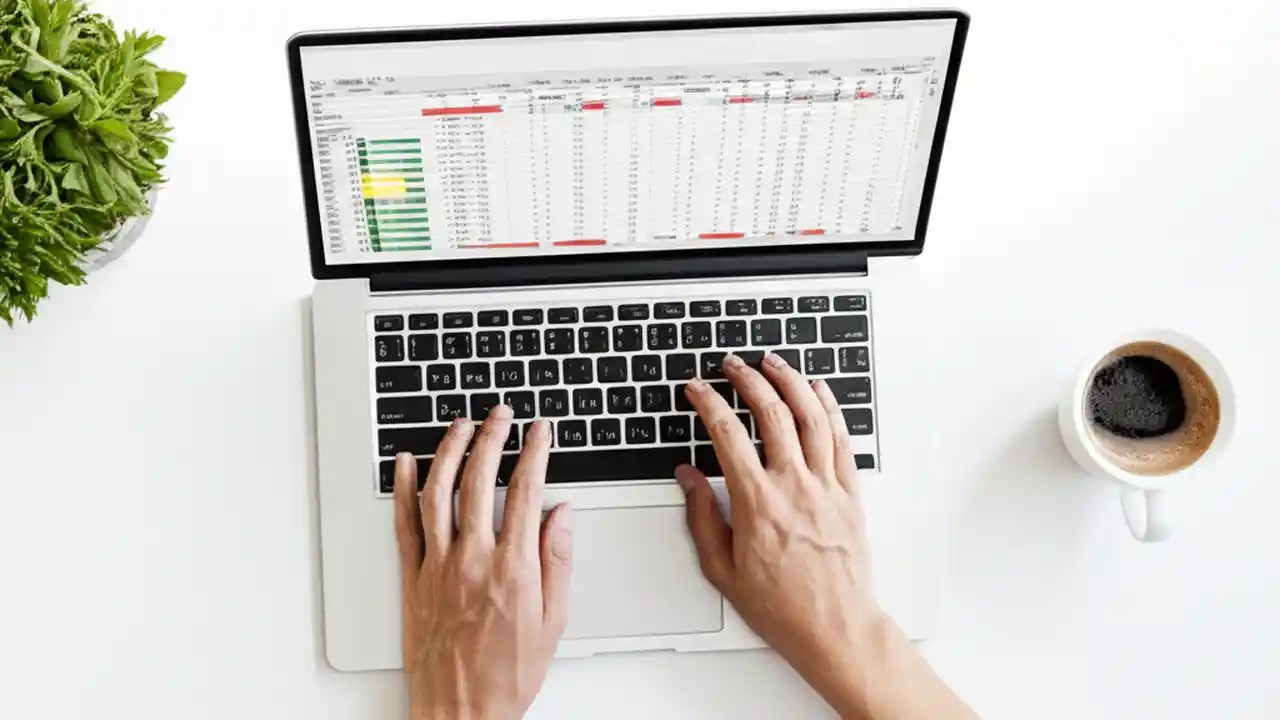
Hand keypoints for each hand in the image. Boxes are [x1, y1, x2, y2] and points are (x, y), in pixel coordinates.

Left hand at [394, 408, 571, 719]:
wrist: (460, 712)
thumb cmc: (508, 675)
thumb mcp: (554, 620)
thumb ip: (558, 561)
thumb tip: (562, 515)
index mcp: (514, 568)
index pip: (526, 492)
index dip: (535, 453)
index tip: (540, 432)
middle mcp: (473, 560)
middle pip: (479, 481)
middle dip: (492, 437)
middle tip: (500, 415)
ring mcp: (438, 567)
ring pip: (438, 493)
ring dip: (449, 451)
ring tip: (460, 425)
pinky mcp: (412, 580)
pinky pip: (405, 525)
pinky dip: (405, 489)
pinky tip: (409, 463)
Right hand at [678, 353, 974, 719]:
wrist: (835, 628)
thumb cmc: (781, 606)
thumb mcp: (722, 569)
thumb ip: (702, 517)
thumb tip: (688, 477)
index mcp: (757, 504)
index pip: (727, 435)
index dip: (708, 404)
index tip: (697, 389)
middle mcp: (794, 486)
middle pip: (771, 414)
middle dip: (748, 380)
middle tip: (733, 366)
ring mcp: (826, 486)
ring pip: (810, 416)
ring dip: (790, 381)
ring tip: (773, 363)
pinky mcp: (850, 492)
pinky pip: (841, 437)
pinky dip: (829, 407)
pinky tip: (817, 390)